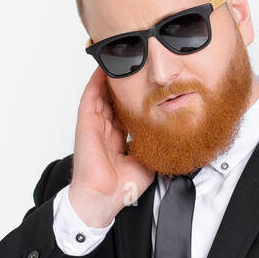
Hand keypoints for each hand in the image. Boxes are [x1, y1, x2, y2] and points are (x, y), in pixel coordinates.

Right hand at [69, 66, 153, 227]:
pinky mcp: (86, 123)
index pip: (127, 113)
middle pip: (115, 100)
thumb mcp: (147, 162)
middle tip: (136, 66)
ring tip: (121, 61)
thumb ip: (154, 147)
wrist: (105, 196)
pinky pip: (90, 97)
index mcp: (118, 140)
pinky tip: (105, 69)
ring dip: (110, 79)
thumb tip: (172, 138)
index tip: (149, 86)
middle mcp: (106, 131)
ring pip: (103, 95)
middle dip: (125, 84)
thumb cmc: (121, 187)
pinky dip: (96, 82)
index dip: (137, 99)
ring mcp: (95, 126)